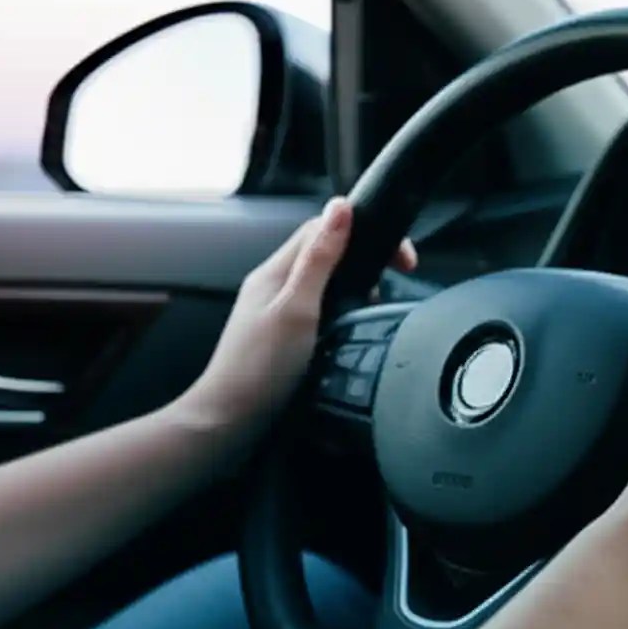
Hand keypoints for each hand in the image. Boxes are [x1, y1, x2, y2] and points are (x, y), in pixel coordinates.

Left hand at [179, 197, 415, 442]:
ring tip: (374, 302)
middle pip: (325, 251)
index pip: (323, 227)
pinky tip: (351, 326)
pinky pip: (318, 307)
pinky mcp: (284, 336)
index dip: (362, 229)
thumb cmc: (259, 368)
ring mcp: (277, 311)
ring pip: (324, 280)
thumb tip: (340, 208)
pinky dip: (341, 309)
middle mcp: (275, 285)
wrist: (230, 420)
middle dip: (362, 256)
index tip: (398, 254)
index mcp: (276, 271)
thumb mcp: (297, 307)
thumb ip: (320, 258)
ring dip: (353, 283)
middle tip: (393, 276)